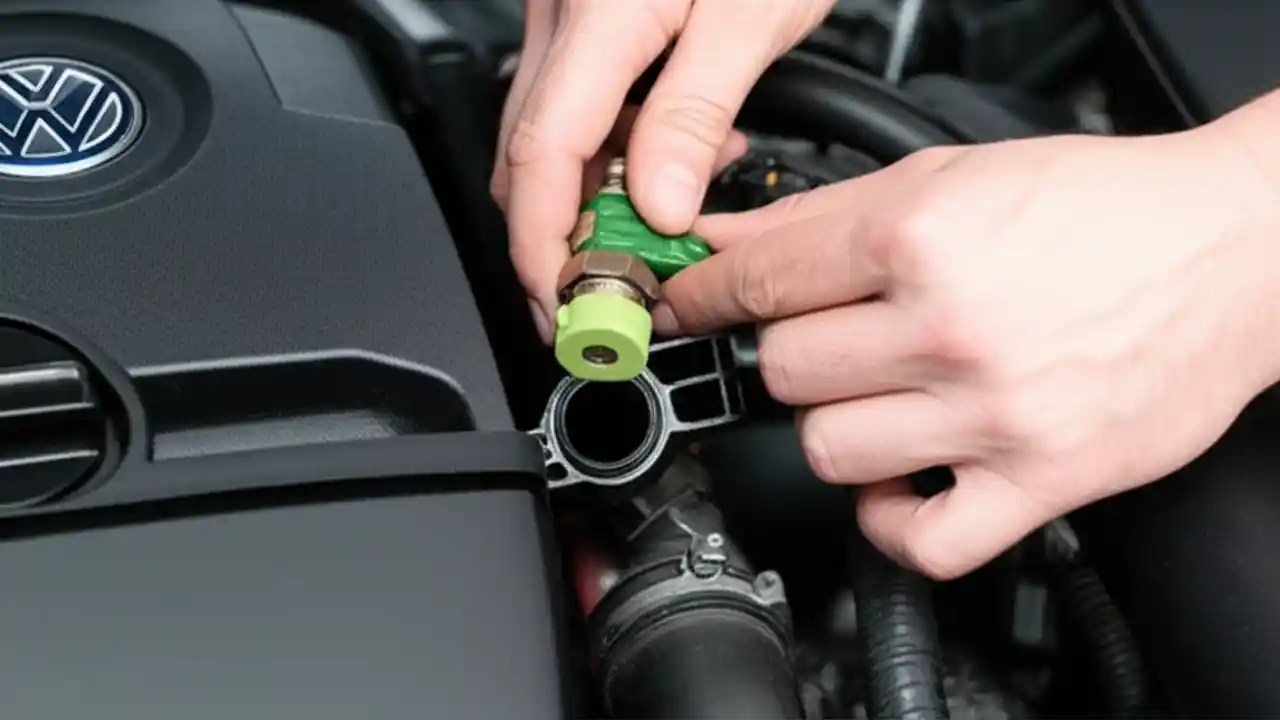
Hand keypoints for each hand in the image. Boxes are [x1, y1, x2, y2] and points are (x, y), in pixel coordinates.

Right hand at [492, 0, 834, 338]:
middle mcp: (563, 13)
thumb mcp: (753, 14)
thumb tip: (661, 208)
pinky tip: (666, 163)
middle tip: (603, 295)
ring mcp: (565, 11)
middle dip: (558, 237)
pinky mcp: (584, 12)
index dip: (542, 243)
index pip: (542, 157)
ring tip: (653, 237)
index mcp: (601, 14)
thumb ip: (697, 113)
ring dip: (591, 197)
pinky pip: (578, 101)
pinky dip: (610, 151)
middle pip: (529, 155)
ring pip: (550, 134)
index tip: (565, 303)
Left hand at [656, 123, 1279, 578]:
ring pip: (829, 450)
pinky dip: (890, 521)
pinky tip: (900, 482)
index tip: (686, 310)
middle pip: (782, 371)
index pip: (759, 282)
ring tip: (881, 399)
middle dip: (789, 353)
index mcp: (921, 237)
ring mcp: (995, 413)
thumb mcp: (950, 176)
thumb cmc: (1103, 208)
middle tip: (826, 340)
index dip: (704, 297)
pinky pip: (920, 541)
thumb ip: (822, 217)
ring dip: (837, 426)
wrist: (1235, 249)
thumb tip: (724, 247)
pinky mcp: (1040, 480)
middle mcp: (953, 327)